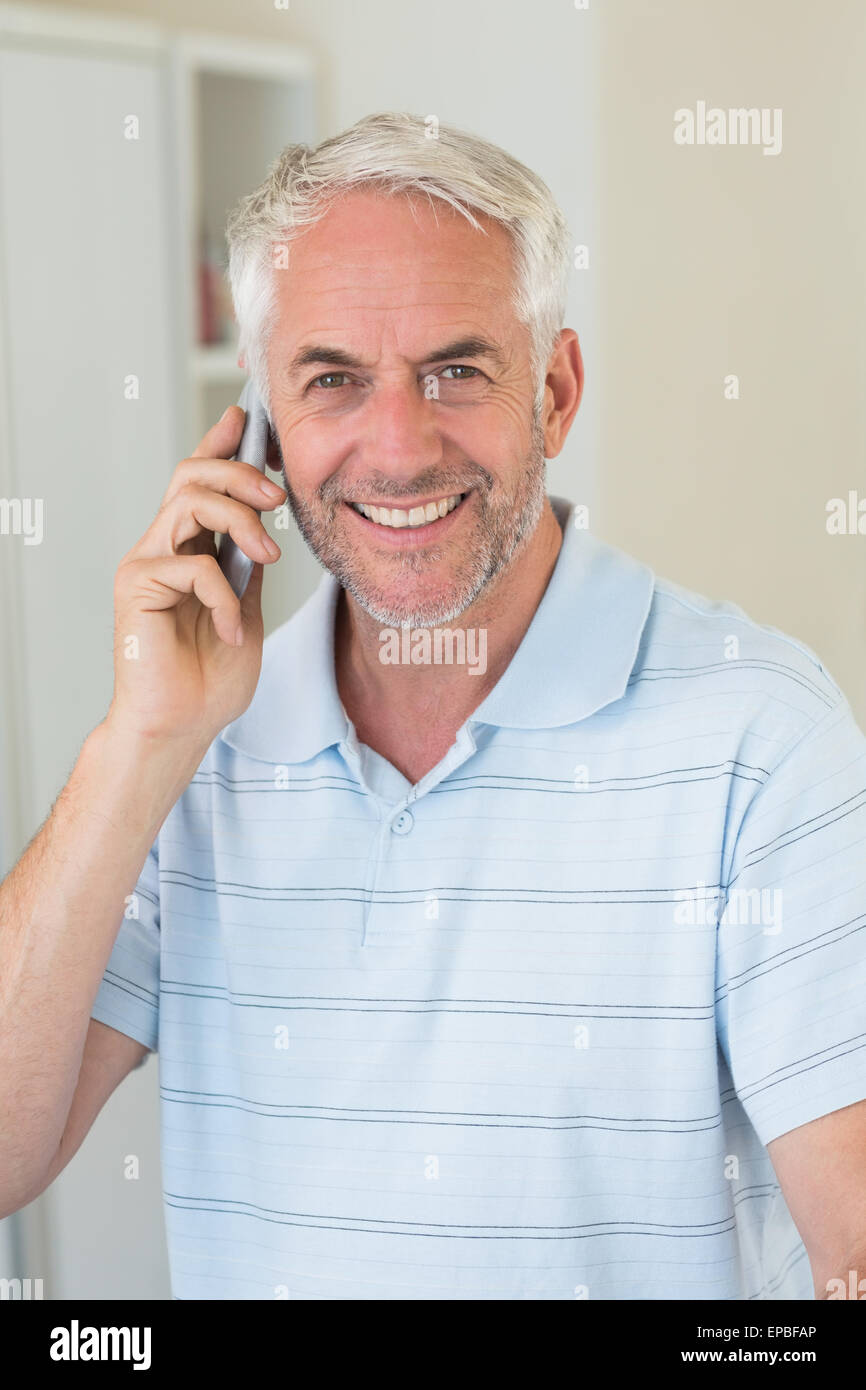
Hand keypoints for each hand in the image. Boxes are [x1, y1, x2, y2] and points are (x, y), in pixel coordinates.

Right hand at [105, 406, 285, 747]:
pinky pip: (192, 565)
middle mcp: (162, 545)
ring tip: (268, 558)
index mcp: (188, 547)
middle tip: (278, 496)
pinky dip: (224, 596)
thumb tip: (269, 528)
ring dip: (241, 521)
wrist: (183, 725)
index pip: (199, 479)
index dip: (220, 443)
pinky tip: (229, 631)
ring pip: (190, 501)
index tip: (250, 419)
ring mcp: (145, 562)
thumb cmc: (210, 678)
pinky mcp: (136, 585)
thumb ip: (249, 568)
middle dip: (241, 472)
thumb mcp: (246, 611)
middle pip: (192, 473)